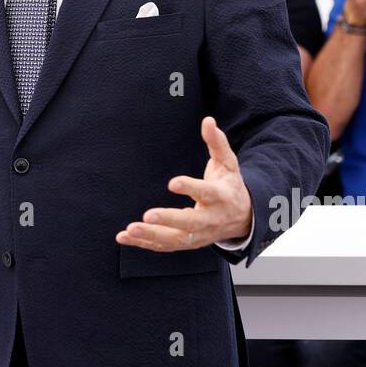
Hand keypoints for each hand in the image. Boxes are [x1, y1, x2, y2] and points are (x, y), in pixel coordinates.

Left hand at [116, 117, 254, 251]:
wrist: (241, 218)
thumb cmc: (229, 186)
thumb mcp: (228, 163)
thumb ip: (217, 143)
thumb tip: (208, 121)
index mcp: (221, 197)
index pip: (206, 192)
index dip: (190, 188)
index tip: (172, 183)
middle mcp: (210, 219)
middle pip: (189, 223)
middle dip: (169, 220)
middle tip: (148, 215)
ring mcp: (198, 235)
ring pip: (174, 239)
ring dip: (151, 235)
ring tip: (131, 229)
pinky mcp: (186, 243)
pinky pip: (163, 246)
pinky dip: (144, 243)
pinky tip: (124, 237)